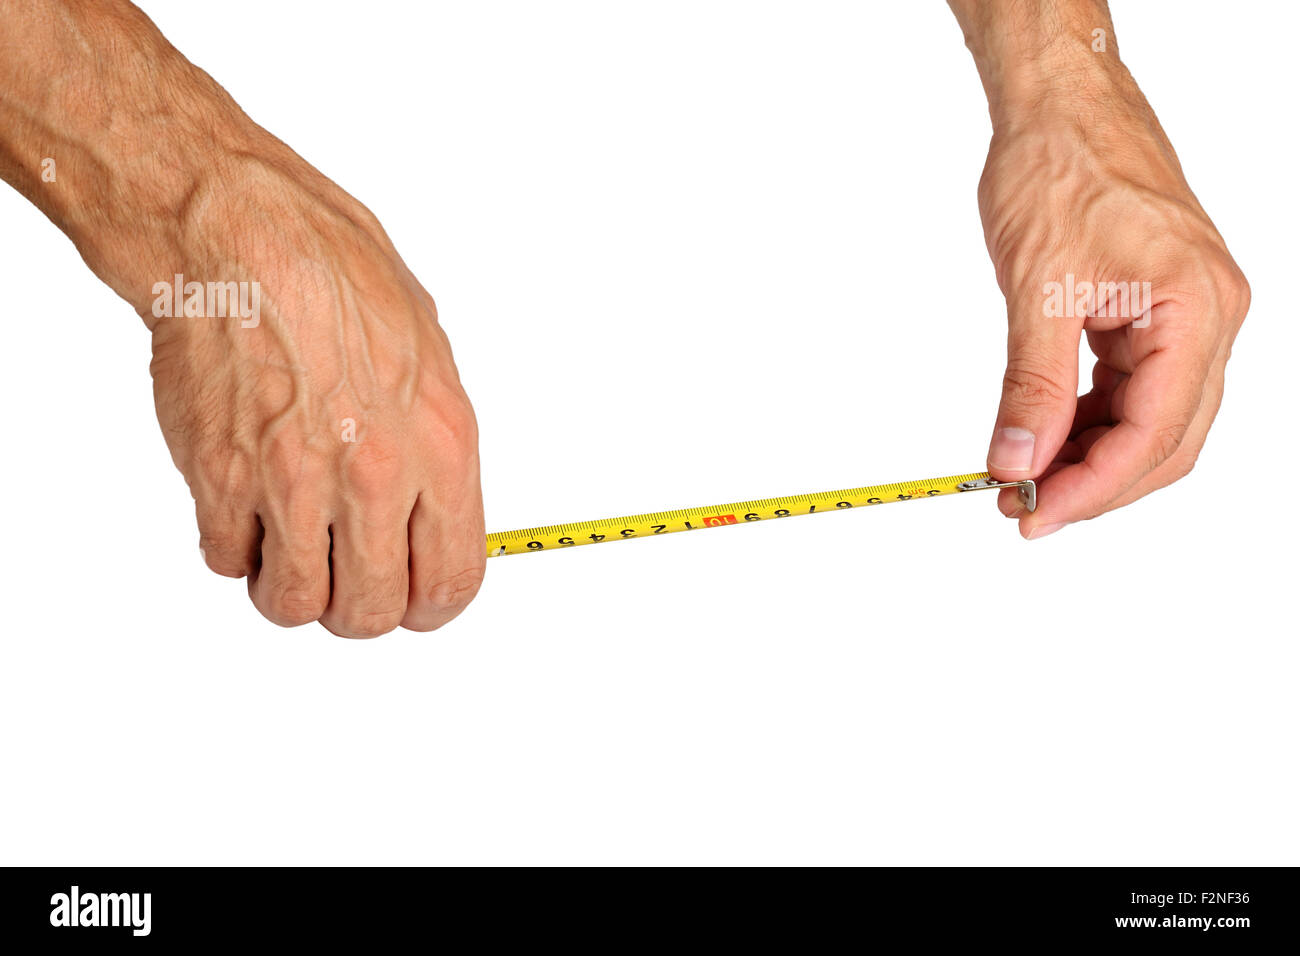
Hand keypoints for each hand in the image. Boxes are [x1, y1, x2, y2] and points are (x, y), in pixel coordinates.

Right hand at [0, 3, 483, 636]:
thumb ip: (436, 448)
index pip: (451, 579)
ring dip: (291, 587)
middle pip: (371, 612)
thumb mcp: (430, 356)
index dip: (430, 604)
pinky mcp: (219, 481)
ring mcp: (293, 485)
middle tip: (344, 576)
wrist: (240, 237)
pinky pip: (226, 562)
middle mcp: (373, 477)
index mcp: (440, 446)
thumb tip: (437, 510)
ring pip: (294, 604)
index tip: (413, 600)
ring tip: (289, 542)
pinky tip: (243, 500)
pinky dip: (233, 545)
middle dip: (358, 607)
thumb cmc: (335, 274)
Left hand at [977, 56, 1248, 536]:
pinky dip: (1090, 419)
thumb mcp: (1039, 289)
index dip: (1092, 488)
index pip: (1155, 433)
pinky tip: (1045, 435)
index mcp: (1196, 310)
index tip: (1032, 514)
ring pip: (1151, 420)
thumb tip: (1016, 460)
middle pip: (1166, 440)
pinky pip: (1133, 388)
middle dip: (1095, 484)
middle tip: (1024, 509)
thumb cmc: (1060, 166)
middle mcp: (1207, 317)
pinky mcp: (1155, 311)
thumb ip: (1031, 387)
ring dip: (1090, 457)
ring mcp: (1186, 315)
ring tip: (1023, 477)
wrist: (1061, 105)